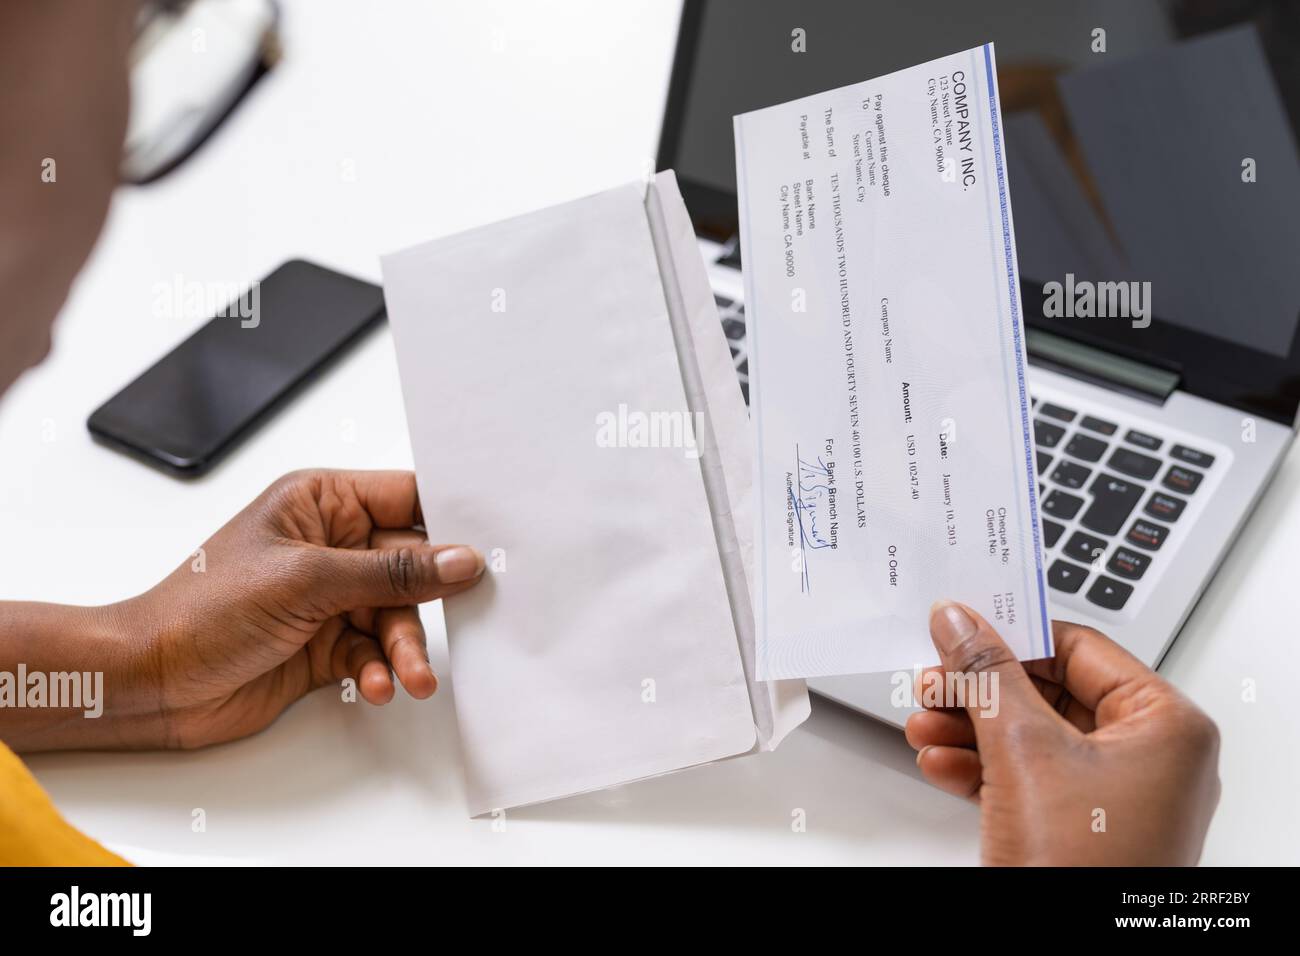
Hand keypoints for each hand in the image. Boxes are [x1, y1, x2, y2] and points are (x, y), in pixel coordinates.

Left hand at [116, 470, 484, 748]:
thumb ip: (392, 572)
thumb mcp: (308, 580)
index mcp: (321, 502)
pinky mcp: (324, 643)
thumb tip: (460, 560)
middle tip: (454, 626)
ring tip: (409, 676)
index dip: (451, 520)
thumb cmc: (203, 610)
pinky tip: (370, 685)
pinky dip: (377, 670)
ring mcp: (327, 597)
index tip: (490, 546)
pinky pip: (372, 652)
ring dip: (404, 648)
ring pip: (396, 616)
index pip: (407, 499)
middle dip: (427, 602)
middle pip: (412, 565)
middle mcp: (330, 545)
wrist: (150, 682)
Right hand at [905, 602, 1220, 865]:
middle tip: (934, 682)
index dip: (1012, 636)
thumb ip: (986, 675)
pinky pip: (1028, 778)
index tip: (959, 628)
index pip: (1079, 647)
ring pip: (1031, 737)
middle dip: (979, 693)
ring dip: (970, 730)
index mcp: (1166, 725)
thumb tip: (960, 623)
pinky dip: (981, 768)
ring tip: (925, 726)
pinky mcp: (1083, 830)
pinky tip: (942, 764)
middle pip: (1049, 693)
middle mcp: (1151, 758)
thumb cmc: (1084, 871)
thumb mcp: (1023, 750)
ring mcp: (1118, 799)